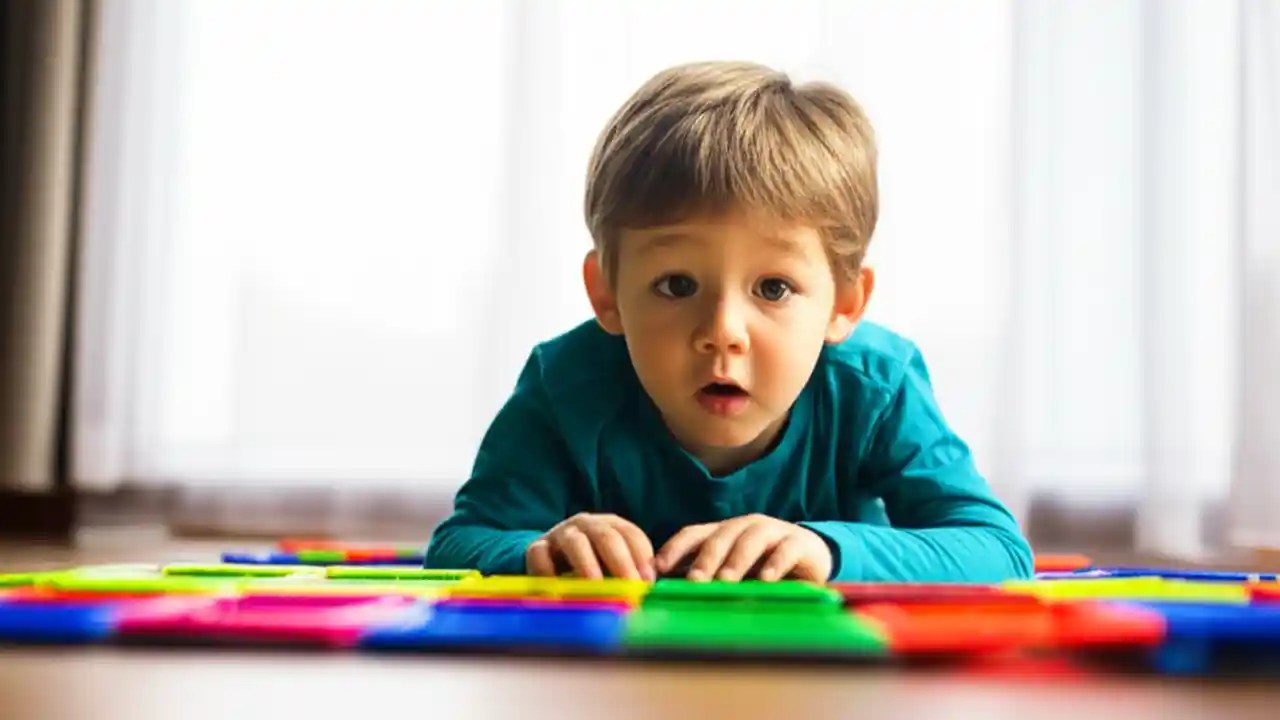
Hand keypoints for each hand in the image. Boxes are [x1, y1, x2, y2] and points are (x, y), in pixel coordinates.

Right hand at [525, 513, 655, 580]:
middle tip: (629, 587)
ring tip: (596, 587)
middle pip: (606, 537)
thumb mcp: (614, 565)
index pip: (631, 535)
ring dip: (587, 566)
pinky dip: (549, 574)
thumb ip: (632, 575)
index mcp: (611, 525)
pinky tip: (559, 594)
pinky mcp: (537, 548)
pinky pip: (540, 556)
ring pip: (575, 543)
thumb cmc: (593, 565)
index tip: (647, 582)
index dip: (642, 557)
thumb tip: (649, 591)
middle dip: (621, 563)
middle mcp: (586, 524)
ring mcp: (560, 534)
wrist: (551, 557)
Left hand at [654, 514, 832, 582]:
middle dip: (706, 558)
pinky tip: (766, 579)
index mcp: (723, 532)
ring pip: (751, 540)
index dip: (675, 549)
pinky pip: (785, 550)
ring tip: (726, 581)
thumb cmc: (763, 566)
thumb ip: (709, 578)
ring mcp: (773, 531)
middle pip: (721, 537)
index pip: (694, 534)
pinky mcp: (799, 542)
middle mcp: (745, 526)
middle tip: (695, 581)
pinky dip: (775, 564)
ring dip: (736, 560)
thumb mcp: (734, 572)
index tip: (658, 568)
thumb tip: (670, 595)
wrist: (811, 555)